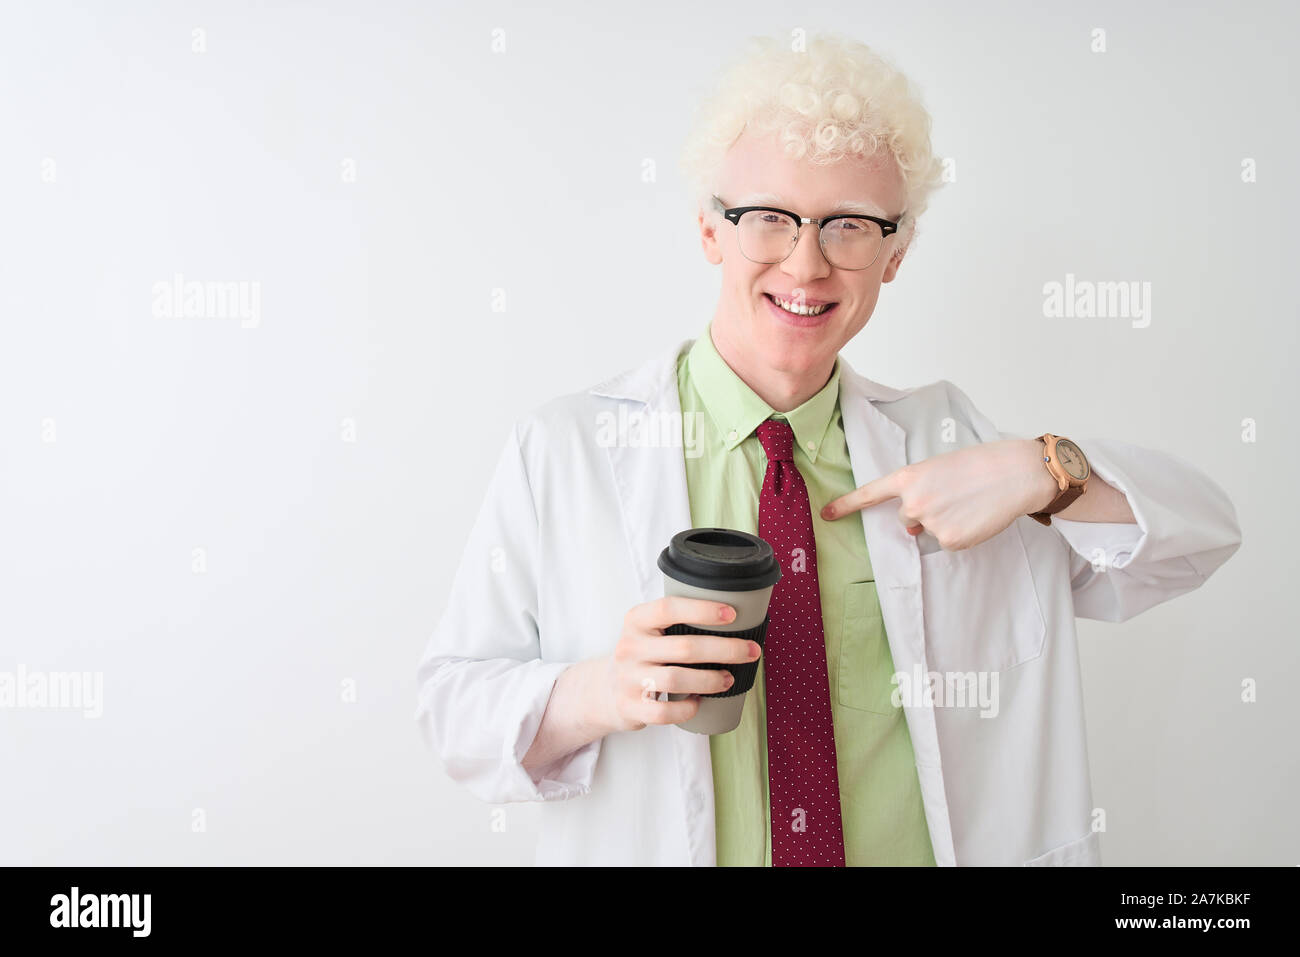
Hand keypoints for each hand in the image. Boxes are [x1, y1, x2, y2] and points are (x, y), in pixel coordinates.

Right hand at [592, 596, 762, 733]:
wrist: (606, 690)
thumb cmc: (643, 655)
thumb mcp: (649, 631)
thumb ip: (677, 622)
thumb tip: (736, 620)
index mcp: (636, 620)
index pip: (668, 608)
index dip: (702, 610)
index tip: (732, 614)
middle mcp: (629, 647)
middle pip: (683, 647)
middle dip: (724, 649)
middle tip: (750, 651)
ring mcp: (628, 679)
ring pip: (676, 679)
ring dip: (710, 680)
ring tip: (729, 679)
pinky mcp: (630, 707)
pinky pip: (664, 712)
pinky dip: (687, 709)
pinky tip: (699, 703)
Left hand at [819, 438, 1059, 550]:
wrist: (1014, 474)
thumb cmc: (979, 466)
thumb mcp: (939, 470)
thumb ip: (917, 493)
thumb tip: (910, 527)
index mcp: (909, 478)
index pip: (870, 494)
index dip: (847, 505)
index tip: (826, 514)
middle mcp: (913, 502)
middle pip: (905, 518)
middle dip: (925, 511)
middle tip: (953, 496)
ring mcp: (930, 523)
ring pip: (927, 530)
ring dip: (943, 522)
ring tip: (966, 504)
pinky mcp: (949, 540)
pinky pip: (946, 542)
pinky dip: (960, 534)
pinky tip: (974, 517)